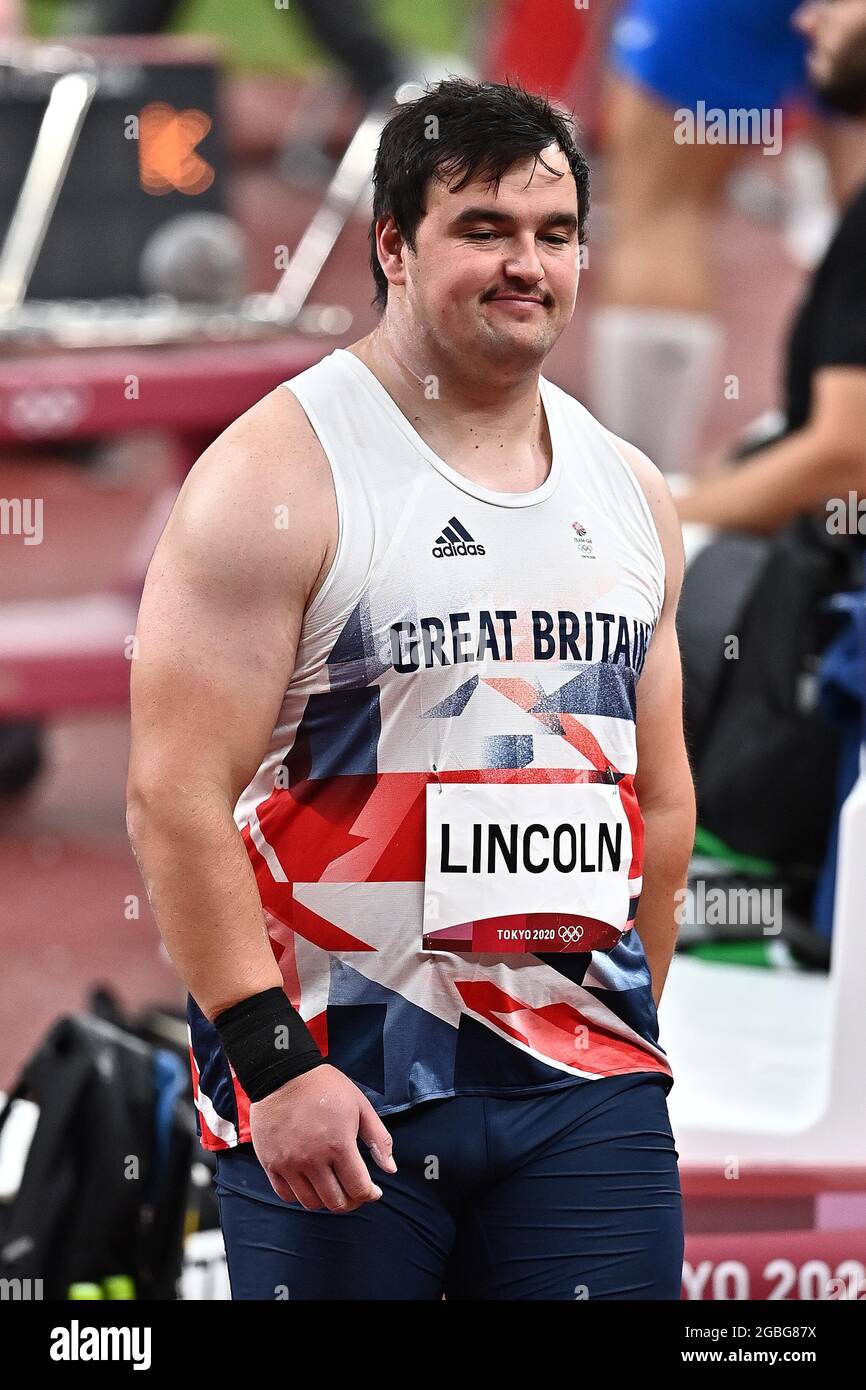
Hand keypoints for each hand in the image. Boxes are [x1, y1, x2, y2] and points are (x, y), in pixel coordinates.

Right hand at [249, 1064, 397, 1212]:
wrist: (282, 1072)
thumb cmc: (325, 1086)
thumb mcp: (360, 1105)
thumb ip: (378, 1138)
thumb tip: (391, 1169)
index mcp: (338, 1145)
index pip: (358, 1189)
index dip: (370, 1195)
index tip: (374, 1191)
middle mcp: (312, 1159)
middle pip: (336, 1202)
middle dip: (351, 1201)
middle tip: (354, 1190)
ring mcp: (289, 1163)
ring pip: (311, 1203)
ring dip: (326, 1200)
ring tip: (333, 1185)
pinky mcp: (270, 1163)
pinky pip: (286, 1195)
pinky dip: (300, 1195)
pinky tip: (310, 1181)